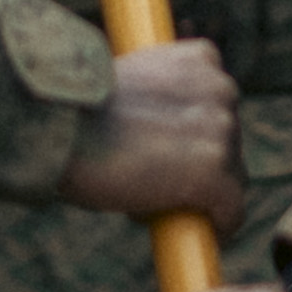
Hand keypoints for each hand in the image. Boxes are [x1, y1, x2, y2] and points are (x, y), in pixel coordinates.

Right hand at [56, 38, 243, 227]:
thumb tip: (160, 140)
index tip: (166, 151)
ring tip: (154, 203)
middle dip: (199, 163)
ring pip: (232, 177)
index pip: (216, 102)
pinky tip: (191, 233)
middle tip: (152, 181)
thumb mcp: (127, 81)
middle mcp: (220, 88)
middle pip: (228, 141)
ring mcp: (222, 132)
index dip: (191, 131)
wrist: (59, 124)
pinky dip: (218, 226)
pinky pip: (232, 211)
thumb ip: (156, 98)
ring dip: (201, 194)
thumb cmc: (76, 109)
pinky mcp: (215, 174)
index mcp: (199, 58)